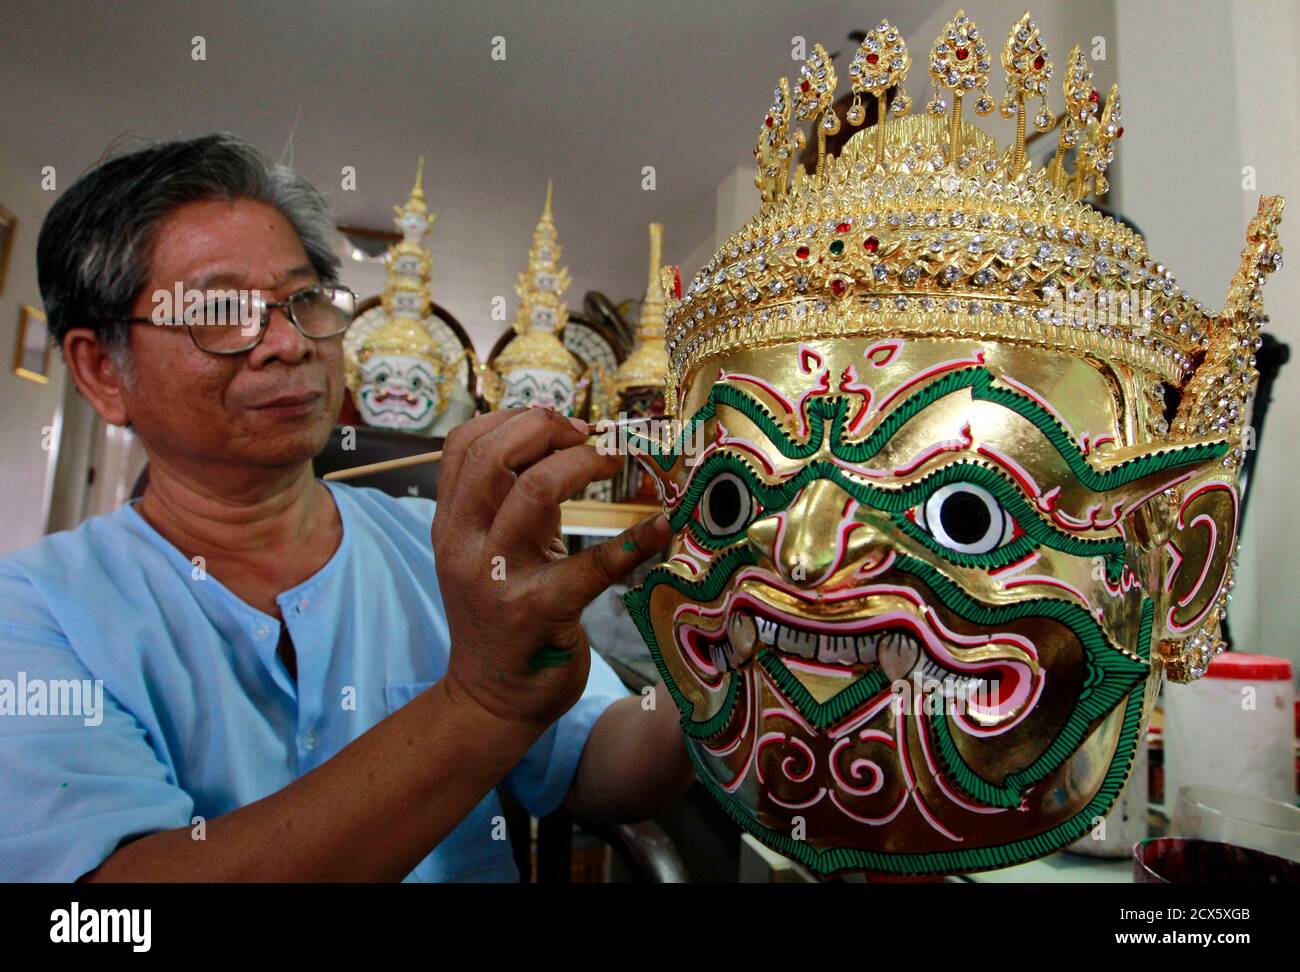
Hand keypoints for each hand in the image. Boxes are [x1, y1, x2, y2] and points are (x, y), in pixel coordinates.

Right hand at [432, 407, 670, 729]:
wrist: (489, 700)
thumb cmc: (499, 618)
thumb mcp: (493, 552)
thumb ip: (516, 503)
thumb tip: (561, 446)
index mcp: (450, 524)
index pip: (464, 444)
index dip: (514, 419)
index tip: (560, 424)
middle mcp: (464, 545)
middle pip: (492, 456)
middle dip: (546, 428)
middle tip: (589, 435)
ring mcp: (497, 578)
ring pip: (532, 492)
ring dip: (582, 463)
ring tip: (614, 460)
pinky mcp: (538, 611)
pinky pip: (592, 565)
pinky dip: (635, 540)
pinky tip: (663, 524)